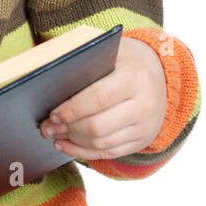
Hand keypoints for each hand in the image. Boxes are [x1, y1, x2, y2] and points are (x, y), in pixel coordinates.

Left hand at [38, 36, 167, 159]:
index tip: (52, 113)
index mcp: (134, 78)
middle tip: (46, 127)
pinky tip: (65, 145)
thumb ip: (84, 64)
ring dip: (73, 141)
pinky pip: (110, 153)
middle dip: (68, 129)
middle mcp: (145, 105)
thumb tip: (47, 81)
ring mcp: (146, 126)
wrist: (159, 73)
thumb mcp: (108, 52)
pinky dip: (84, 152)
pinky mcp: (142, 140)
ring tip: (52, 135)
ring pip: (103, 142)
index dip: (72, 109)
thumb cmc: (122, 60)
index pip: (98, 98)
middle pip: (99, 126)